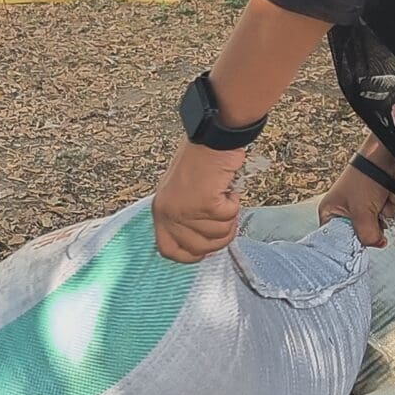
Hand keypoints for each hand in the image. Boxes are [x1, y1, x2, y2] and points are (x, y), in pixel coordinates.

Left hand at [153, 140, 244, 262]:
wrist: (210, 139)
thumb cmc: (199, 162)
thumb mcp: (181, 195)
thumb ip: (186, 220)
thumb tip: (203, 243)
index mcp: (160, 212)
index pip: (168, 250)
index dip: (190, 255)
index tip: (206, 249)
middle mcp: (169, 214)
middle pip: (200, 248)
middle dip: (220, 237)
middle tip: (225, 216)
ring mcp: (185, 210)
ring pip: (218, 234)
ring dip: (228, 216)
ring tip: (223, 195)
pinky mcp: (204, 204)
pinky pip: (229, 216)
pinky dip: (234, 203)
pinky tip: (227, 188)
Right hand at [319, 153, 394, 247]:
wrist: (386, 158)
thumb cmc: (364, 177)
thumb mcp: (361, 211)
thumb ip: (367, 235)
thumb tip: (378, 244)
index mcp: (330, 213)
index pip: (336, 239)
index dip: (349, 243)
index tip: (359, 241)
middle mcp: (345, 212)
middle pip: (359, 236)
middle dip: (370, 227)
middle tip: (369, 214)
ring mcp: (363, 209)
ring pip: (375, 228)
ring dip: (381, 217)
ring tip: (377, 201)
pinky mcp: (377, 205)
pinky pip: (386, 218)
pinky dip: (389, 209)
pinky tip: (386, 197)